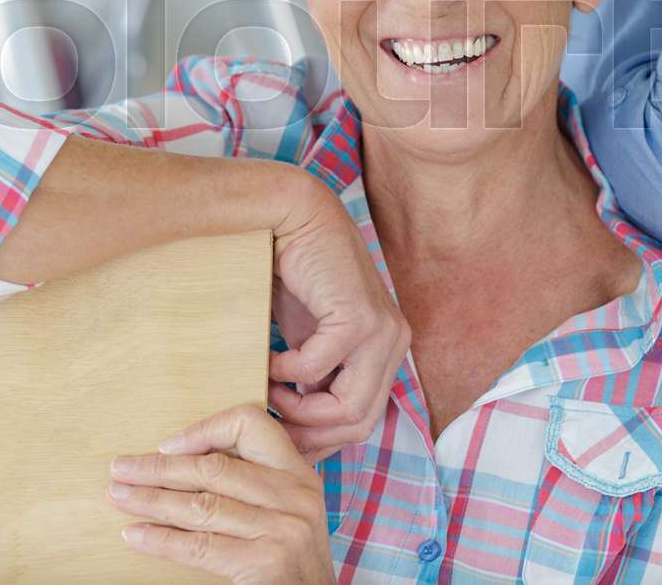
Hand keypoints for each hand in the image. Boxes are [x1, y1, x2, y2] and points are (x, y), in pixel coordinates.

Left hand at [109, 404, 334, 583]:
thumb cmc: (292, 556)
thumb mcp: (288, 508)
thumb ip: (254, 483)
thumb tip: (182, 461)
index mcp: (298, 474)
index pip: (250, 426)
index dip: (204, 430)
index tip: (166, 446)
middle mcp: (293, 496)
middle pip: (213, 469)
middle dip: (158, 469)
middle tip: (121, 468)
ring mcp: (281, 530)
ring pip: (200, 506)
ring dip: (150, 501)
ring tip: (118, 496)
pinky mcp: (264, 564)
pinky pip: (198, 547)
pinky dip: (160, 540)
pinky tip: (135, 534)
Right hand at [268, 173, 409, 460]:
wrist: (292, 219)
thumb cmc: (294, 277)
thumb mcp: (306, 343)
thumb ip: (314, 381)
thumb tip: (295, 434)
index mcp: (386, 352)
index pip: (364, 422)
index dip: (321, 441)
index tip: (280, 442)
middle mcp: (395, 345)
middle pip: (360, 424)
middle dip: (309, 437)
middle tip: (269, 428)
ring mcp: (383, 332)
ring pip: (348, 410)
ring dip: (297, 411)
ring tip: (265, 393)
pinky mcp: (359, 318)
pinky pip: (317, 371)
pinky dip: (285, 374)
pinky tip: (268, 360)